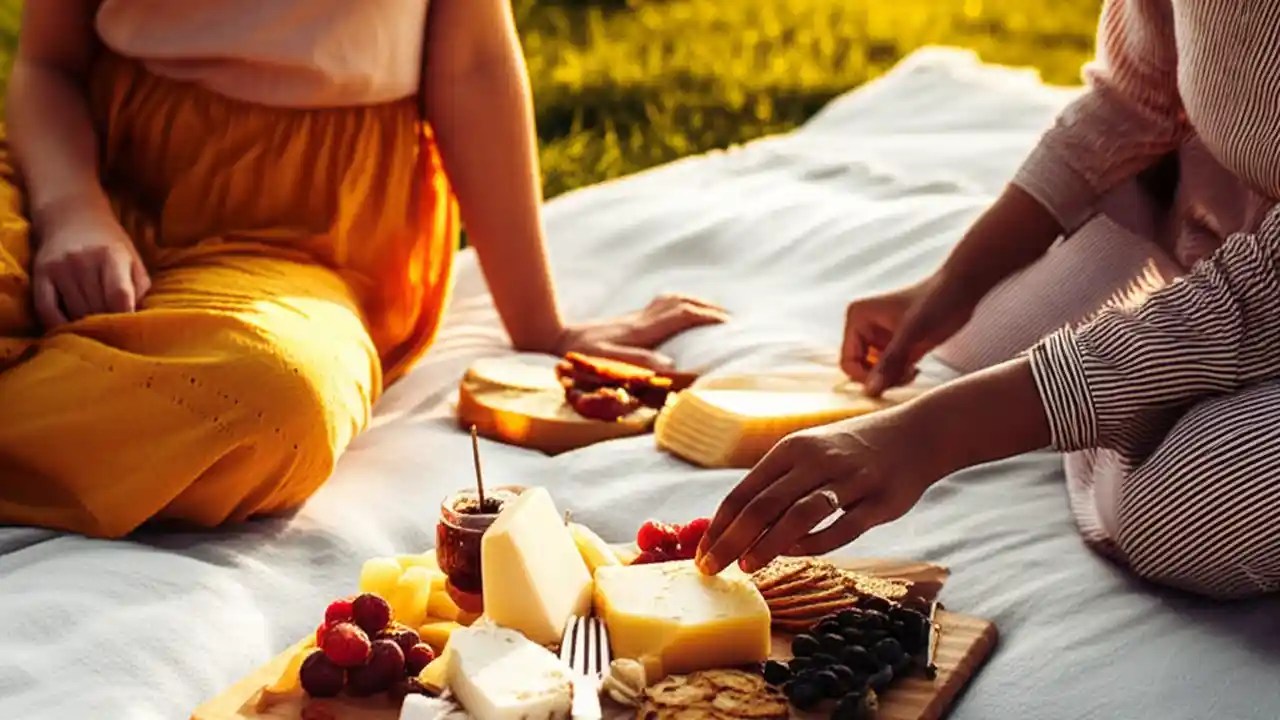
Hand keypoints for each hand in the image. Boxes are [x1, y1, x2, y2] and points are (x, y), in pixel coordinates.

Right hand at [32, 211, 149, 328]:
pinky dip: (56, 324)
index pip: (119, 295)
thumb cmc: (109, 245)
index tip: (128, 330)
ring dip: (85, 324)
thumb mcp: (133, 260)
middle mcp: (84, 260)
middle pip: (97, 307)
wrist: (72, 216)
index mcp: (112, 256)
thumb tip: (134, 319)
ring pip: (74, 311)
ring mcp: (60, 267)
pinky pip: (45, 309)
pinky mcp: (40, 273)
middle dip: (107, 322)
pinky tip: (67, 329)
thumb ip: (138, 288)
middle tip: (112, 330)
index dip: (125, 316)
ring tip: (94, 326)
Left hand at [554, 294, 728, 369]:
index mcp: (642, 330)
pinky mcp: (630, 319)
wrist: (557, 337)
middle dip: (708, 309)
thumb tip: (668, 364)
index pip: (682, 316)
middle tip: (730, 319)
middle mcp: (642, 319)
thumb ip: (637, 361)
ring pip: (673, 300)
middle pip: (682, 303)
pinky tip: (682, 310)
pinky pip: (664, 304)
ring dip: (696, 302)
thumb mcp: (607, 362)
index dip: (707, 318)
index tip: (729, 325)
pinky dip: (680, 303)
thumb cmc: (581, 355)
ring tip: (713, 312)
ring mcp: (636, 316)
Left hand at [695, 406, 947, 574]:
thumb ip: (777, 485)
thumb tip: (733, 526)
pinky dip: (816, 543)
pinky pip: (843, 527)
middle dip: (732, 541)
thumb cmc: (849, 451)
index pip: (744, 492)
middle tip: (712, 569)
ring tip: (747, 567)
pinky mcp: (879, 502)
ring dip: (769, 543)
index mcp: (791, 450)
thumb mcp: (809, 454)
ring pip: (799, 516)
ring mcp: (849, 481)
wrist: (916, 435)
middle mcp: (817, 461)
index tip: (702, 554)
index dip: (719, 526)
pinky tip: (795, 553)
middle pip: (764, 506)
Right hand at [842, 272, 974, 396]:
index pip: (848, 361)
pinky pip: (890, 372)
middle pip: (860, 370)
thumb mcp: (911, 333)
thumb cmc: (934, 302)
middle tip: (905, 376)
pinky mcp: (898, 347)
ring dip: (892, 379)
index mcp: (857, 319)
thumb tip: (870, 390)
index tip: (889, 381)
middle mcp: (864, 329)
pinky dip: (900, 377)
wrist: (961, 290)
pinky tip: (916, 370)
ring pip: (876, 373)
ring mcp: (881, 339)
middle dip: (880, 378)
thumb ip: (890, 361)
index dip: (864, 376)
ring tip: (912, 372)